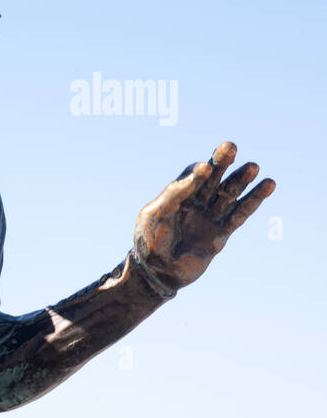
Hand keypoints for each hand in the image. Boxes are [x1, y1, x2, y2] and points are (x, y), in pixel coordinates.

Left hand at [133, 141, 274, 292]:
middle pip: (214, 178)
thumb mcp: (156, 214)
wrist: (156, 272)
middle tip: (231, 146)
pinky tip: (268, 185)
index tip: (204, 168)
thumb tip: (198, 172)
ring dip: (241, 180)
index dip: (199, 171)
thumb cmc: (149, 240)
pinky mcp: (221, 233)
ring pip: (229, 194)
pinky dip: (253, 201)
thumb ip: (174, 194)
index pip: (194, 175)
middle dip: (222, 163)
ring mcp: (210, 216)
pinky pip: (240, 215)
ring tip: (253, 166)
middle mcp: (196, 202)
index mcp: (178, 195)